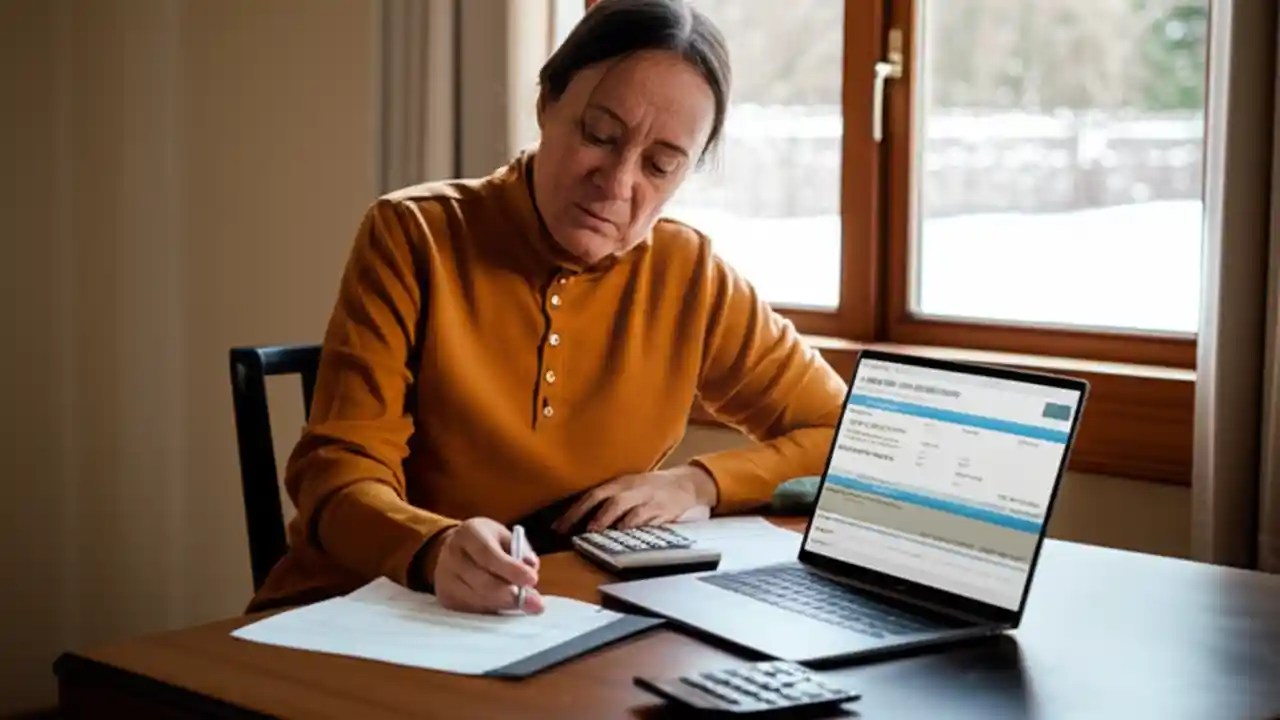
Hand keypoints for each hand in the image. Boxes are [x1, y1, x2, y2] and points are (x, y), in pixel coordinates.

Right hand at [424, 518, 544, 613]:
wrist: (454, 548)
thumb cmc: (486, 541)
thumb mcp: (503, 535)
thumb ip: (520, 549)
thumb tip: (531, 567)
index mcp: (469, 533)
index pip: (488, 554)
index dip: (511, 569)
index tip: (533, 579)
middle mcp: (452, 555)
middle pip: (482, 582)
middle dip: (510, 595)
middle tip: (534, 602)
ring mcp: (446, 579)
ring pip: (478, 600)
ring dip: (504, 605)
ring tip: (524, 604)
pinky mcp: (446, 598)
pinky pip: (472, 610)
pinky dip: (492, 610)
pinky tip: (505, 606)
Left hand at [552, 465, 717, 533]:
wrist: (688, 483)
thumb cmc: (654, 489)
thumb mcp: (630, 488)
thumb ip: (609, 500)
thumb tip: (580, 521)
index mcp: (621, 483)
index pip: (592, 494)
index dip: (573, 510)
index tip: (557, 527)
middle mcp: (631, 488)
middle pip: (603, 499)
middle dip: (583, 515)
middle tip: (569, 531)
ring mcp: (646, 497)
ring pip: (622, 506)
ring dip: (605, 519)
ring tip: (593, 532)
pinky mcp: (661, 508)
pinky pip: (644, 516)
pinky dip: (631, 524)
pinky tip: (621, 533)